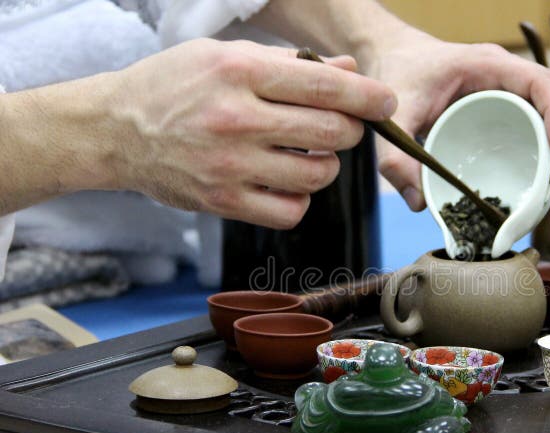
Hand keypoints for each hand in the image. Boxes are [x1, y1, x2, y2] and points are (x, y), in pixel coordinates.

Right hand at [105, 39, 396, 227]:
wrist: (115, 130)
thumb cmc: (172, 86)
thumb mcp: (223, 55)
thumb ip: (287, 63)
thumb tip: (345, 67)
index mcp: (239, 73)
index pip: (324, 85)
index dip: (367, 96)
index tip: (386, 103)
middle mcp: (236, 120)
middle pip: (330, 134)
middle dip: (350, 131)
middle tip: (341, 127)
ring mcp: (230, 166)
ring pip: (317, 176)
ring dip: (327, 165)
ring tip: (309, 154)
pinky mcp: (223, 202)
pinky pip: (290, 211)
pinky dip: (300, 199)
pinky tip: (288, 182)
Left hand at [363, 30, 549, 210]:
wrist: (397, 58)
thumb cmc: (401, 73)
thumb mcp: (395, 113)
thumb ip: (396, 157)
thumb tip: (420, 204)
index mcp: (489, 66)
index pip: (540, 83)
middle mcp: (510, 79)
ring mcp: (514, 97)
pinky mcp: (510, 116)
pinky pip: (541, 133)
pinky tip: (546, 189)